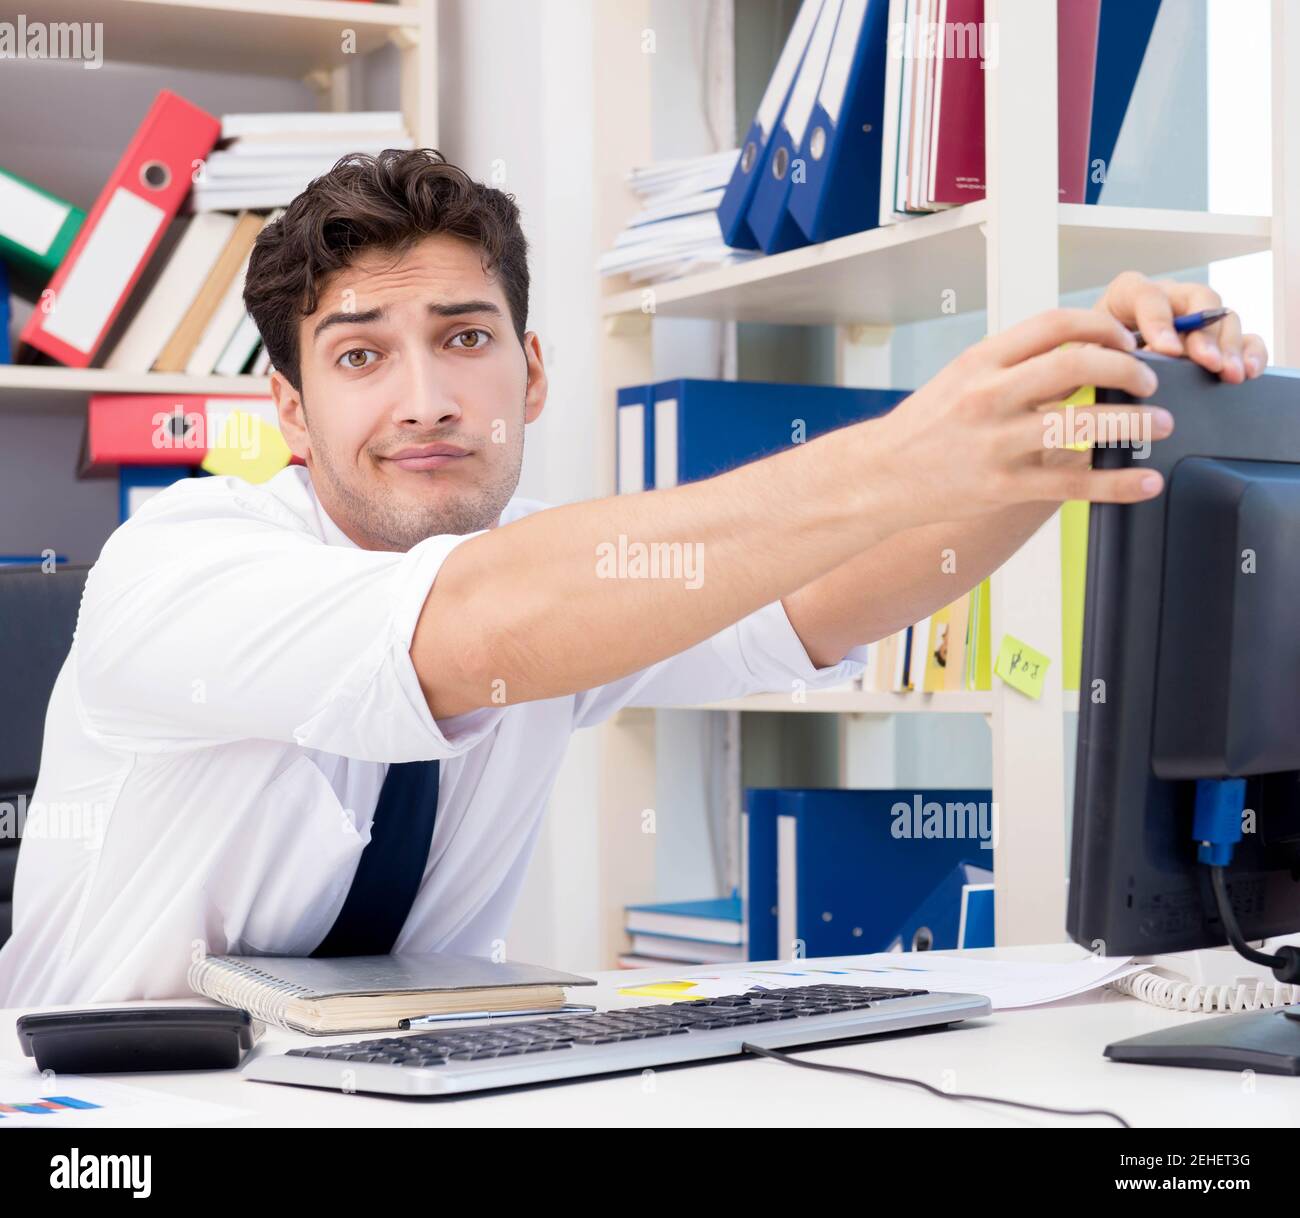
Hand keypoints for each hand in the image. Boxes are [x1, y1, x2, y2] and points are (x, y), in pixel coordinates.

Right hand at [867, 307, 1169, 525]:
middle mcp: (988, 397)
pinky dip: (1117, 484)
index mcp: (980, 361)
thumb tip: (1079, 358)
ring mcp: (995, 443)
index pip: (1055, 325)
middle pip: (1080, 366)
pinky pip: (1073, 484)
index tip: (1124, 339)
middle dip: (1130, 369)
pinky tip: (1145, 482)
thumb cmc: (922, 427)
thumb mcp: (960, 379)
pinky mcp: (1002, 487)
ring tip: (1161, 425)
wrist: (877, 477)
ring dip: (1137, 422)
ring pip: (1084, 424)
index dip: (1102, 327)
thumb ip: (1014, 367)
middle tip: (1149, 381)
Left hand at [1095, 271, 1267, 381]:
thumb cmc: (1087, 360)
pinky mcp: (1214, 339)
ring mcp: (1193, 317)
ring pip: (1223, 317)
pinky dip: (1249, 352)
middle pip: (1196, 300)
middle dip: (1203, 333)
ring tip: (1229, 373)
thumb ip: (1101, 356)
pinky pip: (1241, 337)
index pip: (1146, 295)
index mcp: (1126, 296)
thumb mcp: (1084, 356)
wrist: (1093, 374)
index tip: (1165, 349)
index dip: (1158, 320)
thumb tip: (1131, 368)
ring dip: (1229, 346)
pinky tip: (1247, 371)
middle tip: (1207, 361)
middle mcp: (1166, 299)